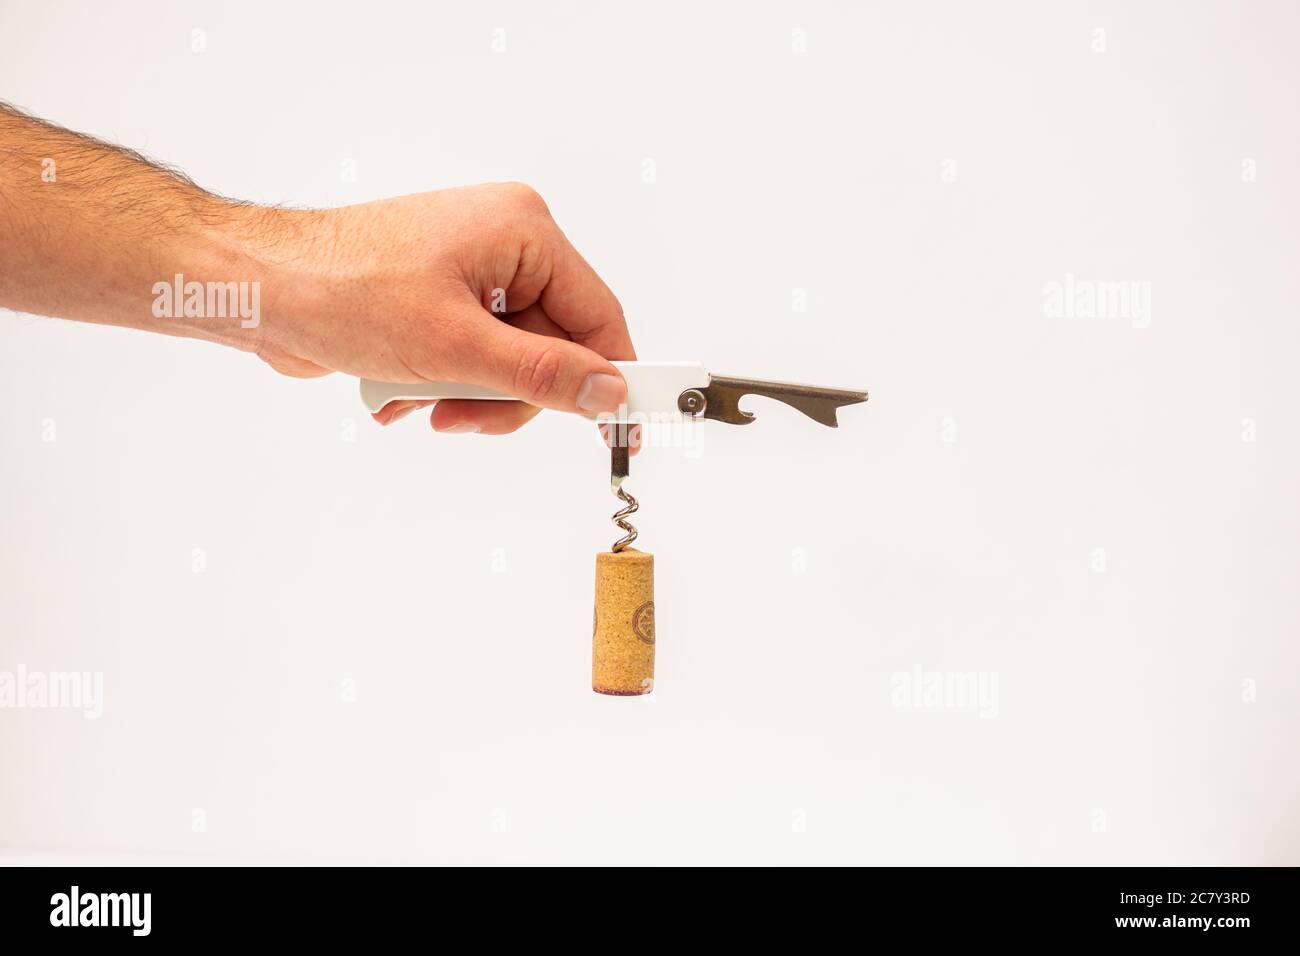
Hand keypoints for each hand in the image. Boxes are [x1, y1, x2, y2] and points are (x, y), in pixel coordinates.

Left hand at [252, 183, 635, 434]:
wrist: (255, 288)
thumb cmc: (341, 290)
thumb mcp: (456, 346)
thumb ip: (542, 373)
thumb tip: (607, 392)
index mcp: (523, 232)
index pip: (598, 315)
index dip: (610, 378)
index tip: (623, 433)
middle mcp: (505, 246)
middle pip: (553, 348)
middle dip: (509, 394)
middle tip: (466, 417)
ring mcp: (471, 273)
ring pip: (511, 362)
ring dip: (470, 396)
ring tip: (422, 402)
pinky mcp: (442, 299)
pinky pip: (474, 358)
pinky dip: (445, 385)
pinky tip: (402, 392)